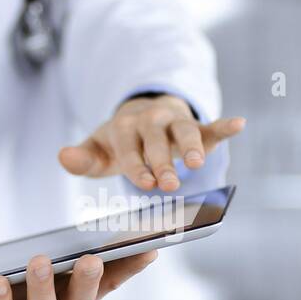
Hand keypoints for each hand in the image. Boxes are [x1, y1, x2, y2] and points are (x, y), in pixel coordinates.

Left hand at [0, 251, 157, 299]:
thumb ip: (68, 253)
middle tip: (93, 259)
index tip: (150, 248)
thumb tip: (97, 226)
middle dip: (88, 280)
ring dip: (43, 286)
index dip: (130, 268)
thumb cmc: (18, 286)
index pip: (111, 282)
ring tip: (39, 260)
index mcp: (77, 297)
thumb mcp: (46, 269)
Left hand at [59, 94, 244, 191]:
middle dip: (163, 163)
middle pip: (157, 143)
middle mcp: (150, 122)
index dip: (137, 166)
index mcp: (124, 129)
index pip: (130, 151)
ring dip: (191, 146)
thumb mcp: (98, 150)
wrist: (138, 114)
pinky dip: (224, 125)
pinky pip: (210, 125)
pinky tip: (238, 124)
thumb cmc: (118, 142)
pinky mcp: (195, 126)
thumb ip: (83, 158)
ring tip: (196, 164)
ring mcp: (174, 122)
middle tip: (168, 185)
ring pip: (185, 131)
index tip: (144, 183)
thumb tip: (62, 157)